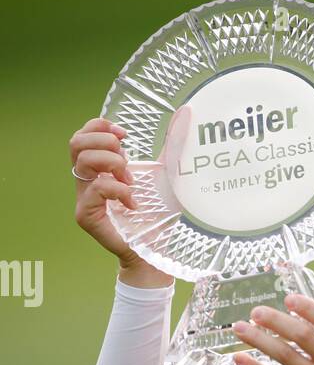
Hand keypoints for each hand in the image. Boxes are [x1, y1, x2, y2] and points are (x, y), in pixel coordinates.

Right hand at [70, 116, 171, 285]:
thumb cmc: (157, 216)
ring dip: (113, 164)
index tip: (125, 134)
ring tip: (132, 182)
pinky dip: (120, 190)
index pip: (83, 136)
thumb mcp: (165, 173)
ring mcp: (83, 198)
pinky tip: (133, 203)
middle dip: (105, 143)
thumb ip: (170, 146)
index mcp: (99, 169)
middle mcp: (87, 181)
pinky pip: (97, 189)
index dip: (100, 127)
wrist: (155, 250)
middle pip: (76, 143)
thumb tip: (185, 114)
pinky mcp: (86, 215)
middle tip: (127, 160)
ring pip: (84, 162)